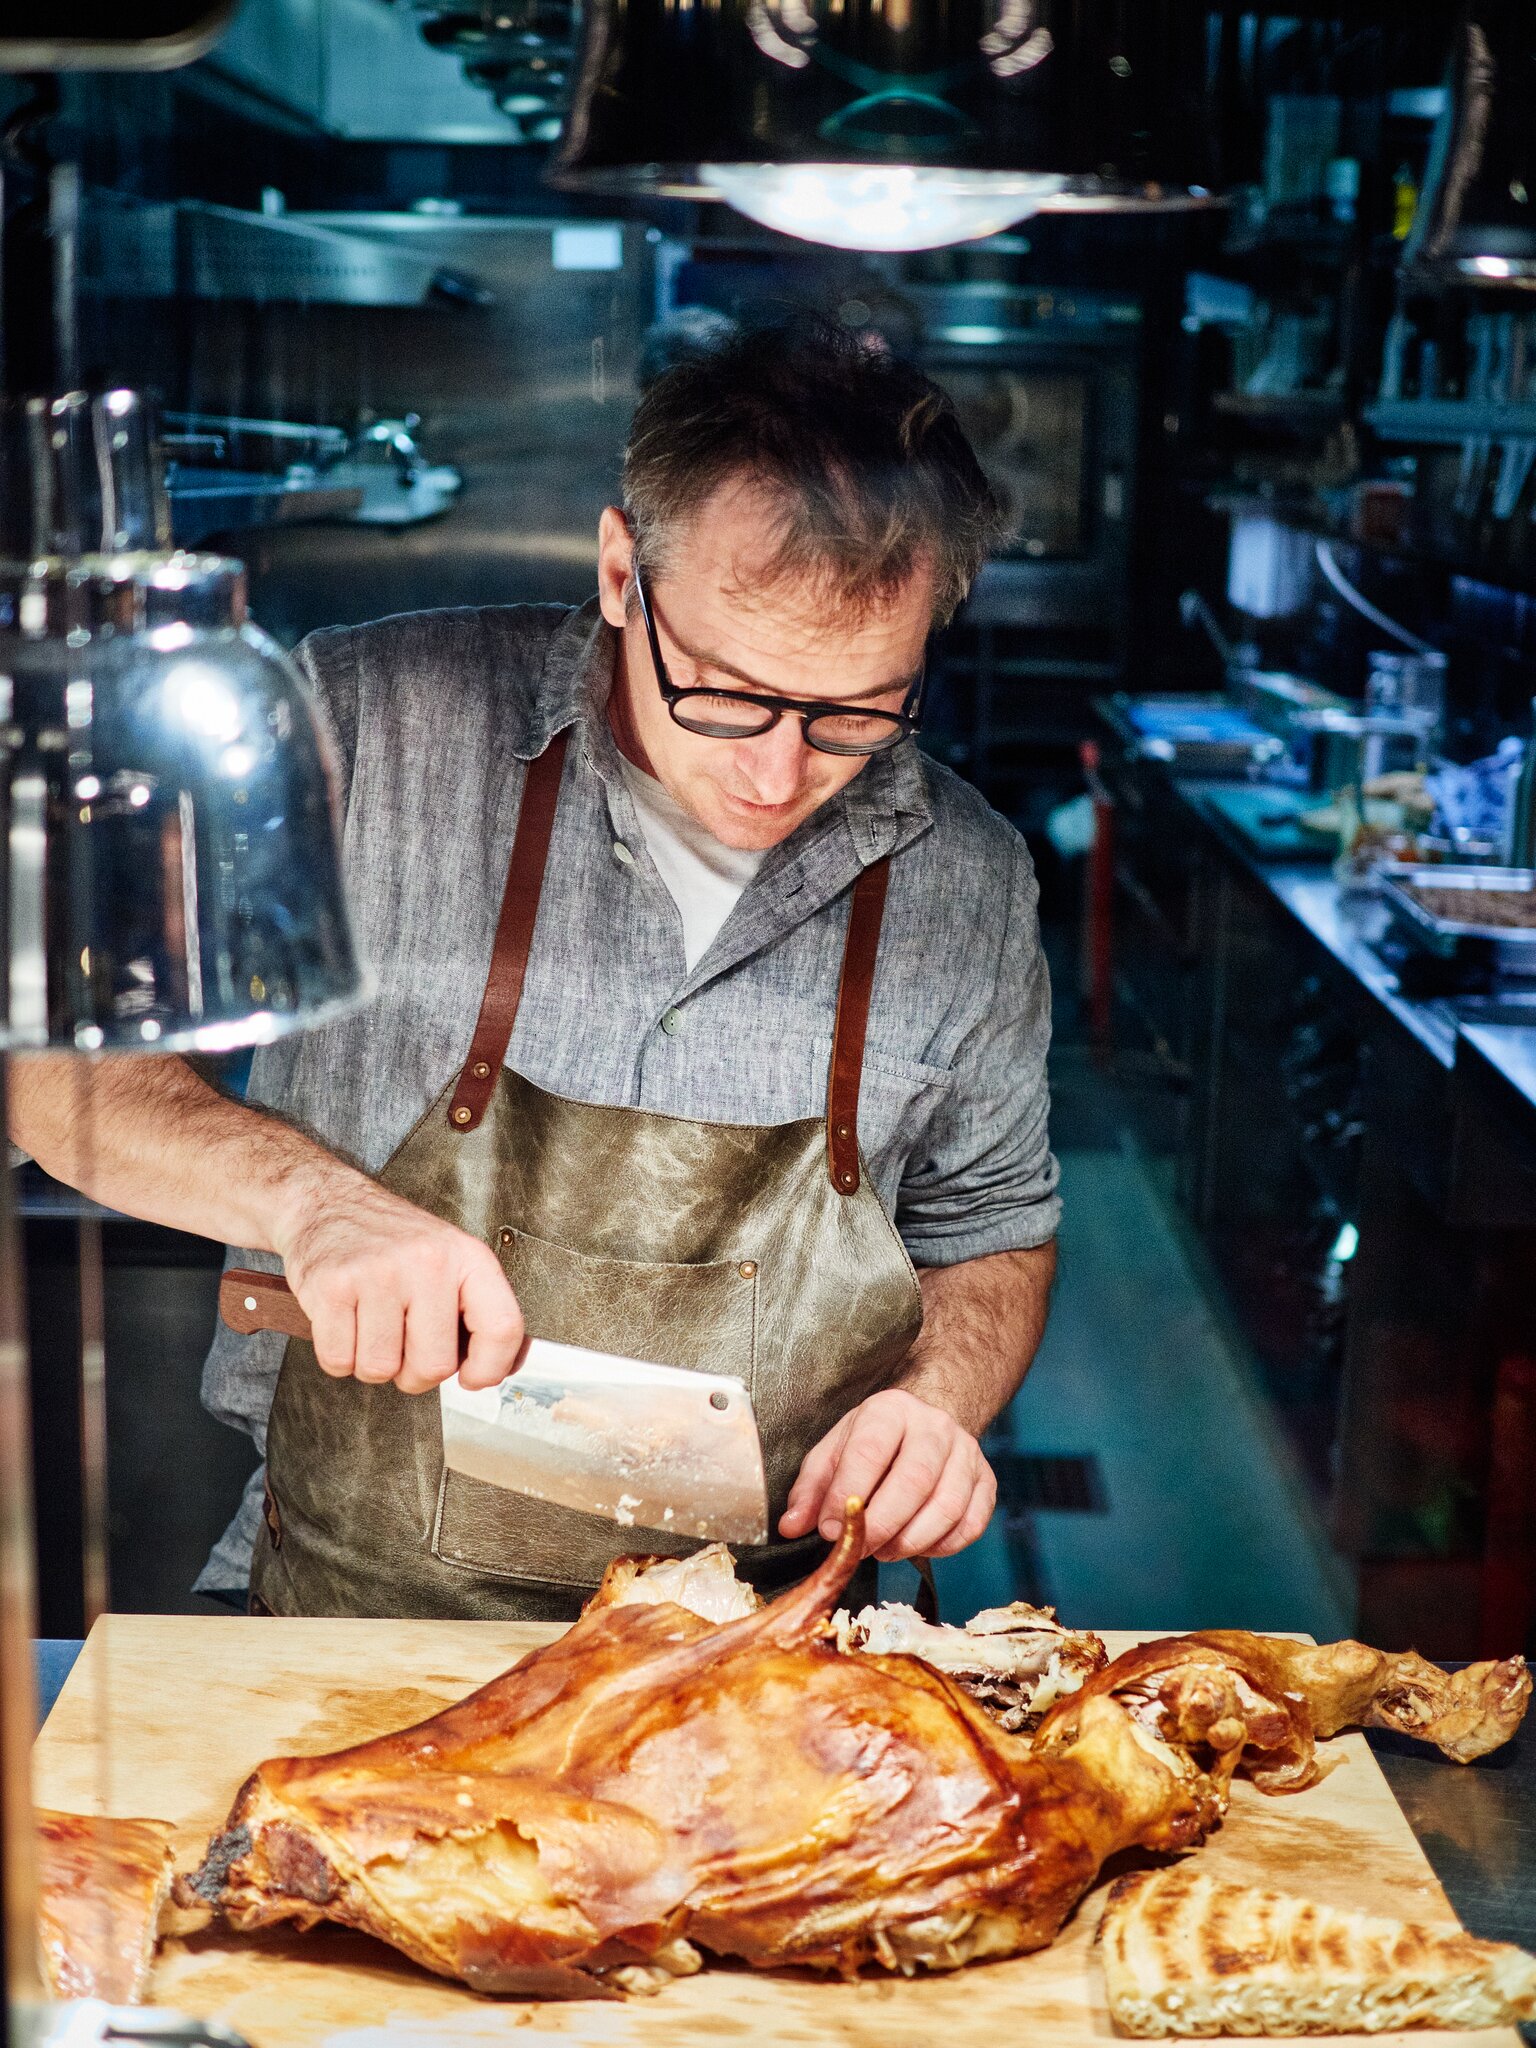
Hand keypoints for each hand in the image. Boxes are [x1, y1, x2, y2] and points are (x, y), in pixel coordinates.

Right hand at [274, 1168, 523, 1395]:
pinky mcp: (331, 1286)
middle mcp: (427, 1262)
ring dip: (371, 1363)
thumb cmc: (393, 1241)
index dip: (490, 1368)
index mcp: (466, 1256)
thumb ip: (476, 1310)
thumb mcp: (450, 1258)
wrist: (329, 1202)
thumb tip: (497, 1366)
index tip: (473, 1378)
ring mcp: (378, 1273)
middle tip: (404, 1348)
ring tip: (371, 1327)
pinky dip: (339, 1355)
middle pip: (434, 1365)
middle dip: (415, 1374)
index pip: (501, 1327)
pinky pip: (338, 1360)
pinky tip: (345, 1323)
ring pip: (380, 1369)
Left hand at [777, 1389, 996, 1562]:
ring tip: (884, 1551)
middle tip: (860, 1549)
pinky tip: (917, 1546)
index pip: (870, 1451)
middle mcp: (934, 1426)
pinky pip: (971, 1524)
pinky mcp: (986, 1481)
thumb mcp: (834, 1452)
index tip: (829, 1530)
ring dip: (910, 1541)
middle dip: (881, 1526)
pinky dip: (942, 1546)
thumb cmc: (873, 1443)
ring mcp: (967, 1453)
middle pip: (913, 1481)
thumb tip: (792, 1526)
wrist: (925, 1426)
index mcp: (890, 1410)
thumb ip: (811, 1489)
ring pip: (946, 1507)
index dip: (847, 1496)